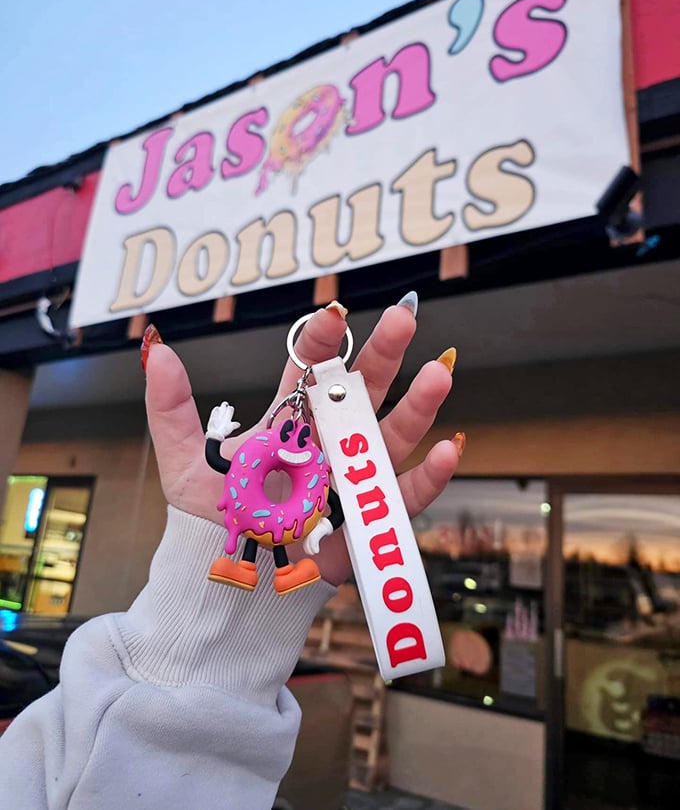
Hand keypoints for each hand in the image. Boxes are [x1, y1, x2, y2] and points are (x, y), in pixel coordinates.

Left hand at [143, 297, 459, 584]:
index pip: (313, 372)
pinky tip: (447, 450)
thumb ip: (171, 405)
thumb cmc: (211, 518)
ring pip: (391, 436)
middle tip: (405, 317)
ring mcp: (351, 478)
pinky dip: (427, 477)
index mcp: (292, 422)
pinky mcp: (368, 520)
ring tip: (440, 371)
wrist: (227, 579)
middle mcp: (328, 442)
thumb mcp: (183, 458)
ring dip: (418, 405)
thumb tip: (156, 349)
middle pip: (363, 392)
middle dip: (385, 355)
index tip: (335, 313)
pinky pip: (402, 497)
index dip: (324, 341)